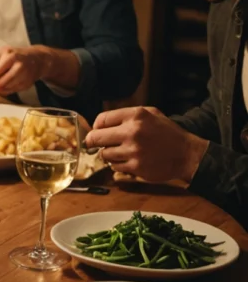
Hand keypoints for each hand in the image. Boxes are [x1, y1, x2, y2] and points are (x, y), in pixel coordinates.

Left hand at [0, 46, 48, 93]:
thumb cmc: (13, 55)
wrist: (37, 60)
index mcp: (7, 55)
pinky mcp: (26, 84)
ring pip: (3, 88)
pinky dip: (2, 90)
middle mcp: (16, 65)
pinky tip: (0, 86)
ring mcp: (23, 75)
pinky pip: (9, 91)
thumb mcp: (0, 54)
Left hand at [85, 107, 208, 182]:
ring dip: (108, 154)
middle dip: (93, 141)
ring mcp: (134, 151)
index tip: (97, 131)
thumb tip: (100, 123)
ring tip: (120, 152)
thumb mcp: (151, 114)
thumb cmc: (168, 133)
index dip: (96, 126)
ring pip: (104, 154)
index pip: (101, 119)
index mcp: (136, 115)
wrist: (187, 154)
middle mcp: (133, 132)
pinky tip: (129, 161)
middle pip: (96, 138)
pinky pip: (114, 166)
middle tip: (95, 144)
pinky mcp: (136, 167)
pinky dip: (118, 165)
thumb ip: (126, 115)